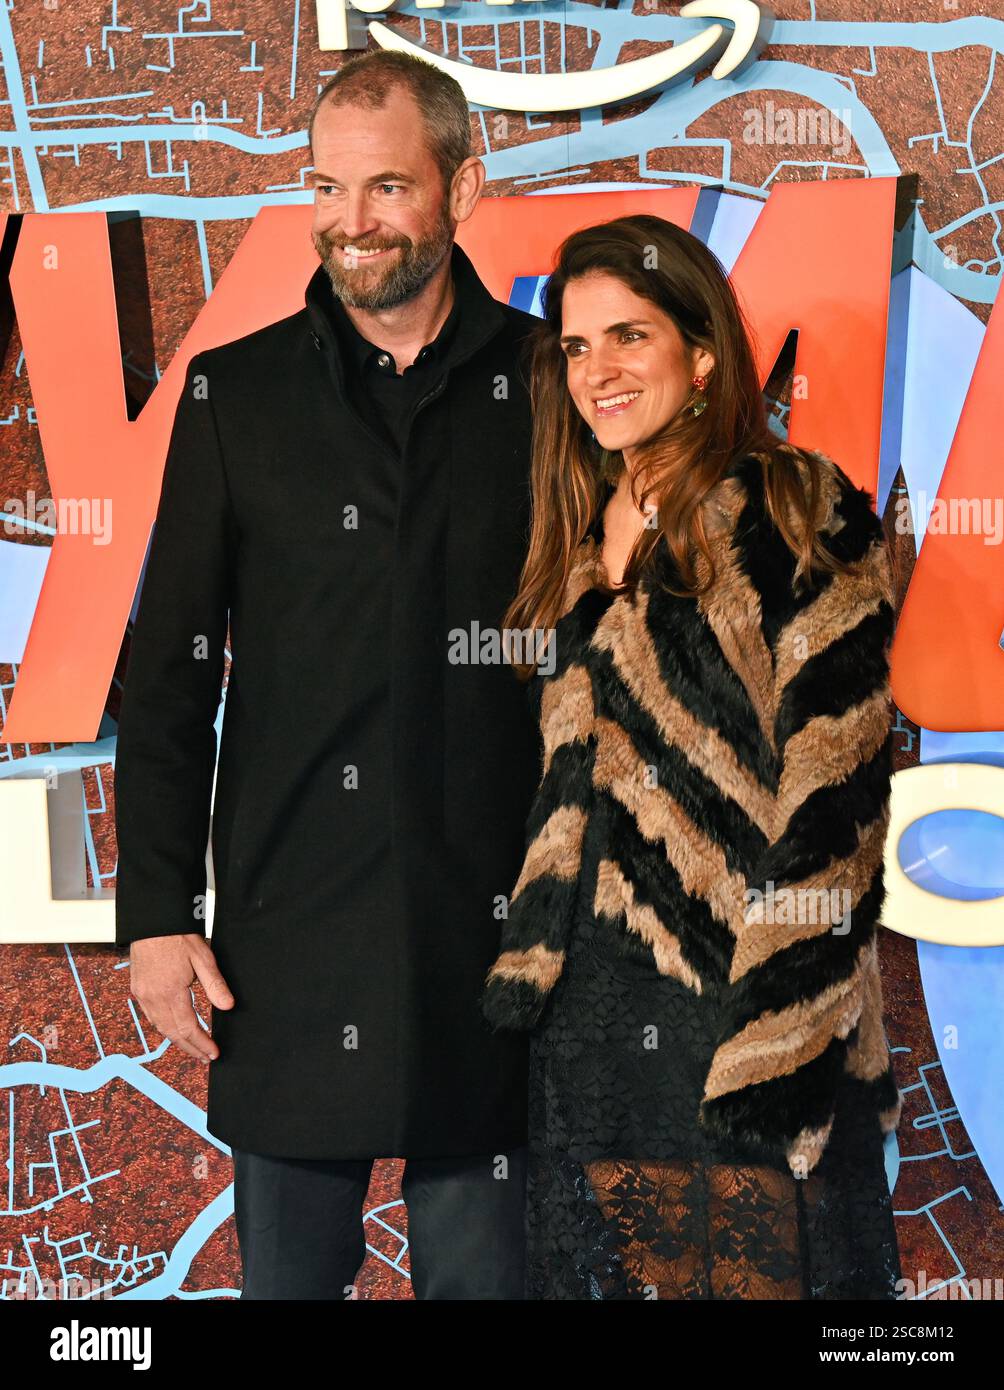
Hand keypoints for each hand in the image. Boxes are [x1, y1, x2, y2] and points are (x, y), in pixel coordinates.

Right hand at [129, 934, 234, 1062]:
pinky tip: (173, 1029)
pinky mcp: (137, 989)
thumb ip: (215, 984)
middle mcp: (152, 997)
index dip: (201, 1043)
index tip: (213, 1053)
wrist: (152, 921)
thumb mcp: (203, 957)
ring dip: (177, 1040)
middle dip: (190, 1048)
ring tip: (193, 1047)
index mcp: (170, 992)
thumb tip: (228, 1006)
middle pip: (172, 1033)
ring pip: (160, 1027)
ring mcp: (142, 994)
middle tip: (205, 1057)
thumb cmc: (177, 936)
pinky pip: (151, 1017)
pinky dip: (164, 1027)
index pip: (188, 1028)